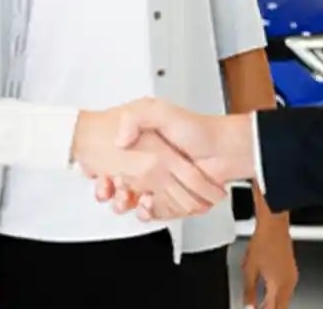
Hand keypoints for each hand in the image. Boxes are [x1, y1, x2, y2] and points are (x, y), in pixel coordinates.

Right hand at [93, 99, 256, 217]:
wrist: (225, 149)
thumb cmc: (196, 128)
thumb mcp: (160, 111)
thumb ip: (136, 117)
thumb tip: (119, 139)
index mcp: (142, 145)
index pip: (112, 162)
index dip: (102, 171)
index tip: (97, 173)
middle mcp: (150, 165)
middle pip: (120, 184)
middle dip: (111, 190)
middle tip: (113, 188)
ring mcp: (161, 183)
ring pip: (133, 201)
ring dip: (126, 203)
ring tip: (127, 198)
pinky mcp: (172, 199)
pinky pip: (155, 211)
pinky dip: (150, 212)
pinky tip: (147, 205)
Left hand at [242, 216, 297, 308]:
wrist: (274, 225)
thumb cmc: (263, 241)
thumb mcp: (250, 269)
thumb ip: (249, 291)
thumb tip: (248, 305)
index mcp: (278, 286)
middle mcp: (288, 284)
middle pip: (281, 307)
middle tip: (257, 308)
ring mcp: (292, 278)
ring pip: (285, 301)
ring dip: (274, 306)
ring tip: (260, 306)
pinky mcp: (292, 272)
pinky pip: (287, 292)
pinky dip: (278, 297)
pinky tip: (269, 296)